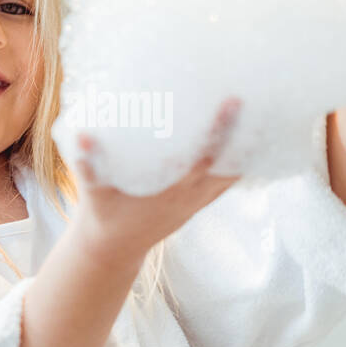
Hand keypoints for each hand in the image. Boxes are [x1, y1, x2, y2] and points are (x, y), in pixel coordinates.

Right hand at [68, 97, 243, 260]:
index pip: (204, 159)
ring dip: (248, 149)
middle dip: (242, 132)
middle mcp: (191, 196)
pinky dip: (240, 164)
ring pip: (233, 175)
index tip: (231, 102)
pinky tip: (249, 142)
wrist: (115, 249)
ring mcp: (197, 202)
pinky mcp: (197, 203)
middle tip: (254, 96)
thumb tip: (83, 135)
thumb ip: (87, 165)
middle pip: (228, 164)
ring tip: (262, 114)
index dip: (219, 132)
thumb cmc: (104, 217)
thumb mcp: (94, 193)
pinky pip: (226, 183)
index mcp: (171, 192)